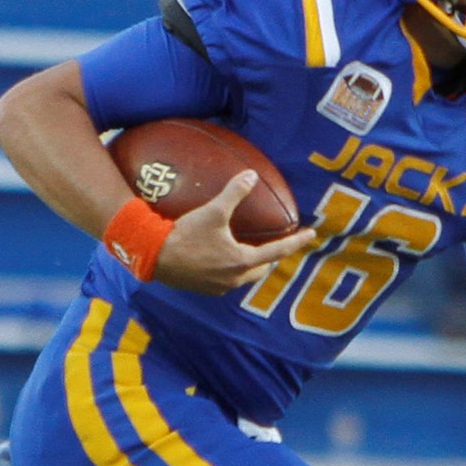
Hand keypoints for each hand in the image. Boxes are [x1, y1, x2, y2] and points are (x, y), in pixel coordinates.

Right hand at [153, 171, 313, 295]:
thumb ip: (234, 193)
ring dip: (250, 266)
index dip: (296, 242)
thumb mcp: (213, 211)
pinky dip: (231, 271)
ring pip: (244, 278)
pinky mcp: (204, 289)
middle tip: (275, 246)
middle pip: (262, 269)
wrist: (154, 256)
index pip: (278, 251)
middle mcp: (234, 279)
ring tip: (249, 253)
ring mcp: (219, 287)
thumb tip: (251, 175)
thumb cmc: (186, 234)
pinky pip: (226, 281)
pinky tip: (223, 261)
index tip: (311, 235)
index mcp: (242, 261)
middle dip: (270, 258)